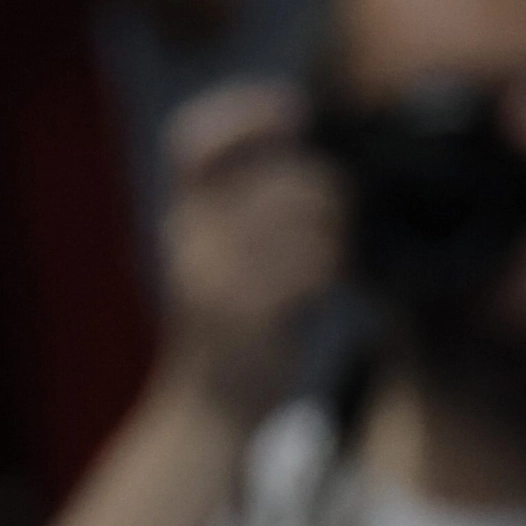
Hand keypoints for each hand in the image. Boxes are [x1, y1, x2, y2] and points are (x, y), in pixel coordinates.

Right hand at [156, 80, 342, 426]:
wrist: (211, 409)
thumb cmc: (236, 327)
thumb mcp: (230, 257)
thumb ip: (254, 207)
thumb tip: (319, 153)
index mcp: (183, 220)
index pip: (194, 144)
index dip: (244, 117)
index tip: (294, 116)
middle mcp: (188, 242)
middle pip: (274, 178)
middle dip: (324, 188)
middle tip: (342, 212)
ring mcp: (210, 277)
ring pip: (295, 217)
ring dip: (335, 228)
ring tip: (338, 250)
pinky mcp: (240, 313)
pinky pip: (305, 264)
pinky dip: (331, 266)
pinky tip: (332, 282)